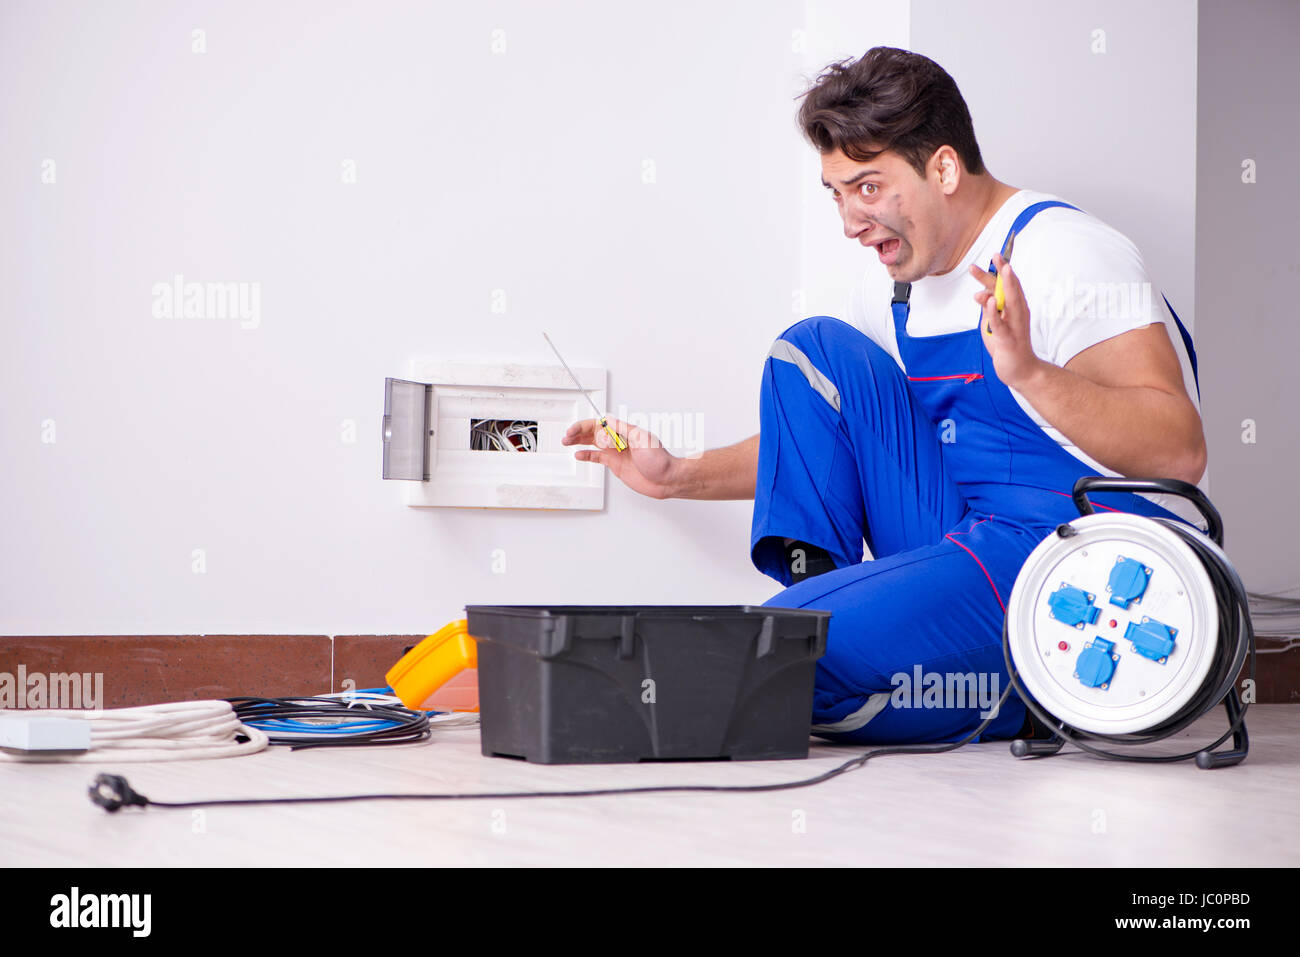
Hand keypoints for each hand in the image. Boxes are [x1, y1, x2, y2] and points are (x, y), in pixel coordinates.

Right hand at [561, 417, 680, 499]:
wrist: (667, 479)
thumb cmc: (660, 459)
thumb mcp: (642, 439)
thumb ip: (623, 429)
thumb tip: (608, 419)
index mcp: (624, 431)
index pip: (600, 424)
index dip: (586, 426)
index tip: (575, 430)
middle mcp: (619, 440)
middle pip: (593, 432)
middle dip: (578, 432)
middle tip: (566, 435)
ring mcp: (616, 452)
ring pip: (593, 443)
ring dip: (579, 442)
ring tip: (566, 442)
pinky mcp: (615, 464)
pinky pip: (597, 458)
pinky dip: (587, 455)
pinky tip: (578, 455)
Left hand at [969, 254, 1045, 390]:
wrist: (1020, 371)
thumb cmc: (1007, 344)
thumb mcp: (993, 323)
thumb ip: (988, 308)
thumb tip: (980, 293)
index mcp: (1015, 308)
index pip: (1008, 285)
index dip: (1002, 270)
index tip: (996, 255)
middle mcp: (1018, 313)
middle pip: (1010, 289)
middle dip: (1003, 271)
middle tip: (996, 255)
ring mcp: (1014, 326)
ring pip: (1010, 303)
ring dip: (1004, 287)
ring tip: (1000, 272)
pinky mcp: (1008, 340)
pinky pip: (1000, 324)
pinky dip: (994, 313)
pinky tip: (989, 302)